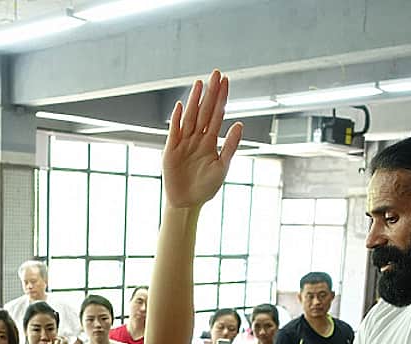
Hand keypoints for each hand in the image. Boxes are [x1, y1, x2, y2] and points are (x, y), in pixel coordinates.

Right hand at [162, 70, 242, 209]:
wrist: (188, 202)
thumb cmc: (206, 187)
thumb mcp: (222, 166)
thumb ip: (230, 145)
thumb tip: (239, 123)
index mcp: (210, 141)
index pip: (217, 115)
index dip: (222, 98)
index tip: (226, 81)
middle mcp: (197, 138)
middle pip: (204, 111)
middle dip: (211, 93)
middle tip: (216, 73)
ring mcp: (183, 143)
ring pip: (190, 117)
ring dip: (194, 101)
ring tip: (200, 84)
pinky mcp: (171, 150)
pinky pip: (174, 132)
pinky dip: (176, 120)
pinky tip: (180, 106)